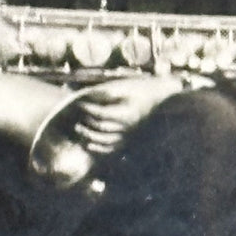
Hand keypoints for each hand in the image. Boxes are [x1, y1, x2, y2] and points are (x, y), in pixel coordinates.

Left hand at [72, 75, 186, 154]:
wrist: (159, 97)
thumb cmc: (139, 88)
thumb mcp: (122, 86)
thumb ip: (105, 92)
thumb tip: (87, 95)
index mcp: (126, 113)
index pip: (102, 114)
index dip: (89, 109)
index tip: (80, 103)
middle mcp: (128, 126)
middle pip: (102, 128)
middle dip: (86, 122)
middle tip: (76, 116)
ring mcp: (129, 134)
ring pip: (106, 141)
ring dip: (89, 136)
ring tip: (78, 128)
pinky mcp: (129, 138)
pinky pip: (113, 148)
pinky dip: (99, 148)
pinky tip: (88, 144)